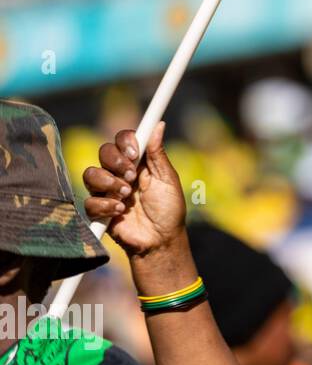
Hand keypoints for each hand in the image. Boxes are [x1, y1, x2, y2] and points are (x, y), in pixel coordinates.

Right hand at [83, 124, 186, 256]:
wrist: (161, 240)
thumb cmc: (169, 209)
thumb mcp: (168, 180)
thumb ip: (158, 154)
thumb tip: (159, 124)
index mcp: (137, 162)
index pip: (122, 140)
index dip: (124, 141)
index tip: (134, 152)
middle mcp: (119, 172)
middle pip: (103, 152)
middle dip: (116, 162)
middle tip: (132, 177)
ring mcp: (106, 190)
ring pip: (90, 174)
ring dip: (109, 183)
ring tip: (126, 196)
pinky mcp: (98, 210)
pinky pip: (89, 201)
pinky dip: (104, 205)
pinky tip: (119, 211)